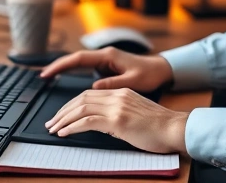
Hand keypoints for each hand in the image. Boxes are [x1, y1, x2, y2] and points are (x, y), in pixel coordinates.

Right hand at [40, 47, 173, 91]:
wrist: (160, 70)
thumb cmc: (149, 75)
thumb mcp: (132, 82)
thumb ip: (113, 84)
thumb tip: (93, 89)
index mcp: (108, 56)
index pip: (79, 58)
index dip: (62, 65)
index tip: (48, 73)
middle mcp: (103, 56)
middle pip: (74, 59)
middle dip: (58, 66)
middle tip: (42, 76)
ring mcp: (104, 61)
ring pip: (79, 63)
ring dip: (64, 69)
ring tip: (49, 78)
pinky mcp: (106, 67)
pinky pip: (85, 68)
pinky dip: (74, 73)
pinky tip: (65, 79)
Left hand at [45, 88, 187, 154]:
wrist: (175, 128)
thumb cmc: (159, 127)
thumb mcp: (135, 114)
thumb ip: (118, 114)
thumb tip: (102, 124)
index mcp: (121, 92)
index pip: (89, 94)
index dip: (71, 104)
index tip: (61, 115)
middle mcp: (117, 95)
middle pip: (82, 98)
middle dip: (63, 111)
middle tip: (51, 122)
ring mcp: (117, 106)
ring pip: (81, 108)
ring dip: (63, 119)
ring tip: (53, 128)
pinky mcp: (118, 120)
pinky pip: (87, 121)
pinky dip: (72, 127)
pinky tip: (64, 132)